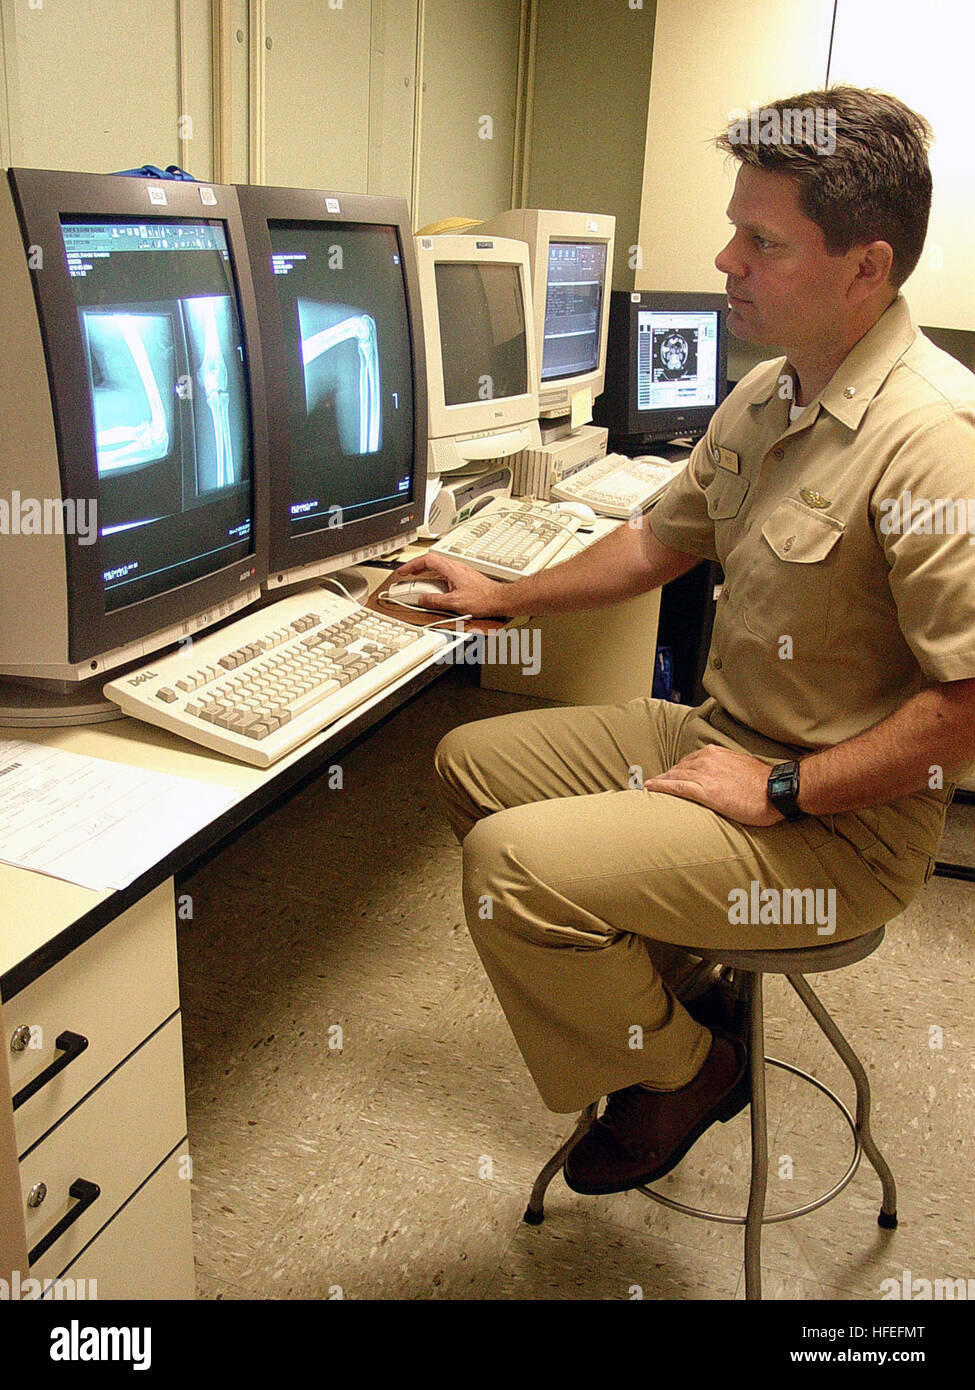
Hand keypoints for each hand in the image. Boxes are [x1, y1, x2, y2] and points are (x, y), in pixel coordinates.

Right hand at [390, 552, 511, 617]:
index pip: (426, 560)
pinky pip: (444, 573)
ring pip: (437, 566)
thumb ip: (435, 600)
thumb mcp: (454, 603)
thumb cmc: (483, 598)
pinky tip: (433, 586)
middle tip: (406, 575)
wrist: (499, 599)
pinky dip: (434, 577)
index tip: (403, 571)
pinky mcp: (463, 577)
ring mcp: (460, 571)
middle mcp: (455, 567)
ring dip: (425, 572)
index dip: (412, 564)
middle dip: (415, 567)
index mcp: (451, 569)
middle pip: (430, 561)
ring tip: (416, 581)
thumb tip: (422, 599)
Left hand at [643, 745, 783, 825]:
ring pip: (674, 776)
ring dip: (660, 782)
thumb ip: (724, 767)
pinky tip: (650, 788)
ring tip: (649, 788)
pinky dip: (661, 786)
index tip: (667, 776)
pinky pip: (676, 787)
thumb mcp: (740, 767)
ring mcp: (704, 775)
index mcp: (714, 753)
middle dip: (666, 776)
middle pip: (678, 768)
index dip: (676, 770)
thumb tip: (718, 777)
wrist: (776, 791)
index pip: (688, 761)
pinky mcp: (705, 791)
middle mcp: (706, 760)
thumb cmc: (763, 784)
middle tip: (655, 785)